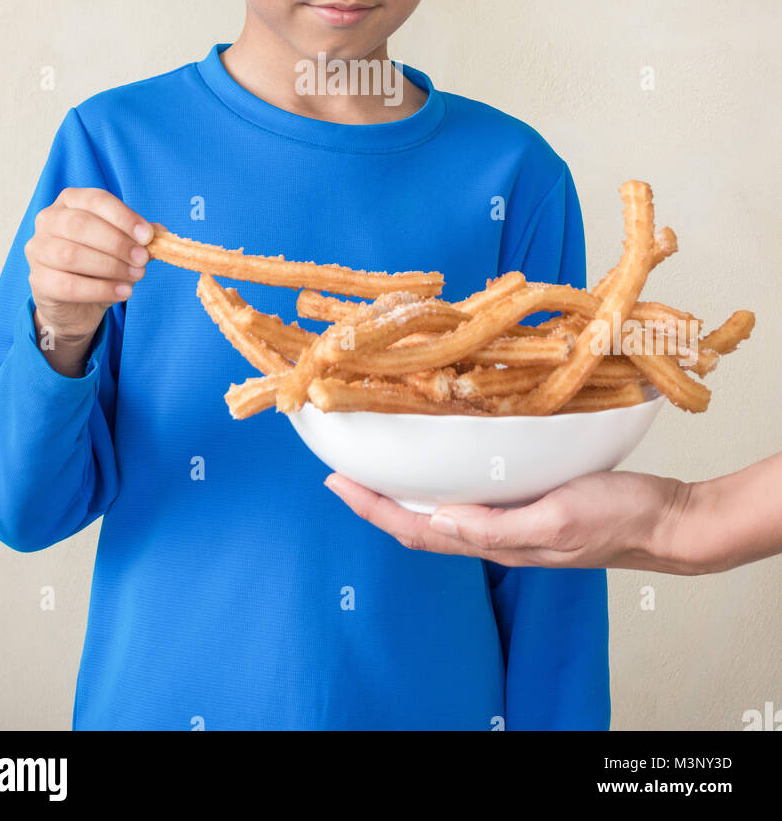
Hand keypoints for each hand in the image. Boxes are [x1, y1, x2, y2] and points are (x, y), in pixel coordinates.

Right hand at [25, 186, 152, 345]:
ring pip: (71, 255)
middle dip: (117, 243)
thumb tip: (161, 234)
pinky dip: (100, 289)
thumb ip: (139, 237)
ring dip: (110, 266)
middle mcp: (48, 220)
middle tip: (143, 259)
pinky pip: (68, 285)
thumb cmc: (100, 264)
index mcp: (70, 201)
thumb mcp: (123, 246)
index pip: (96, 200)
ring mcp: (38, 249)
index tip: (147, 236)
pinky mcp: (38, 280)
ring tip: (135, 276)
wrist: (77, 302)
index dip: (123, 217)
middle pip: (80, 225)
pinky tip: (123, 292)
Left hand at [324, 469, 697, 572]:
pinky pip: (473, 498)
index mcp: (497, 541)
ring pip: (443, 512)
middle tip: (343, 471)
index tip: (337, 482)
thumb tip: (440, 519)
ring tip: (380, 466)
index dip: (373, 508)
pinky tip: (445, 462)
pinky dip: (445, 482)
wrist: (665, 520)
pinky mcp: (530, 503)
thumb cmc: (617, 517)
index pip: (418, 530)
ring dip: (406, 494)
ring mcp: (513, 521)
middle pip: (421, 524)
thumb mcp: (556, 518)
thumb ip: (499, 525)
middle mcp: (497, 534)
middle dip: (377, 502)